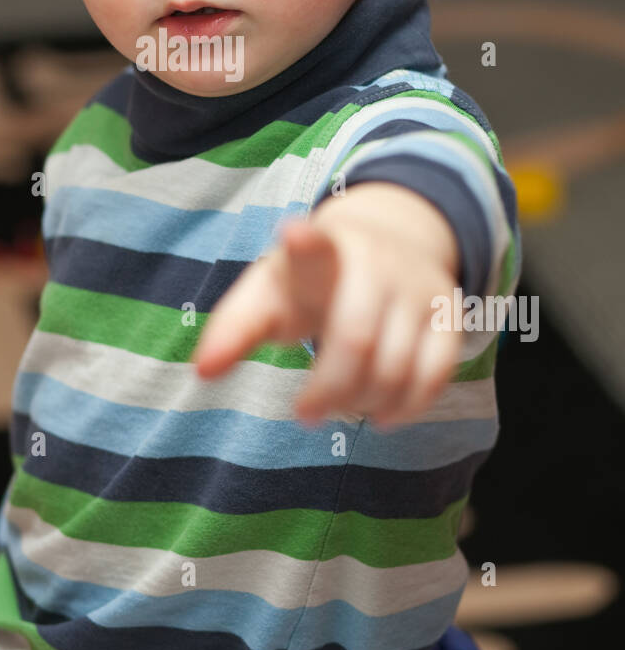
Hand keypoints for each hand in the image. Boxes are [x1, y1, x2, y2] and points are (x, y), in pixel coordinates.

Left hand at [191, 183, 460, 429]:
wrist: (390, 240)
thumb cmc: (312, 279)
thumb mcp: (271, 291)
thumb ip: (234, 328)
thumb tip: (202, 373)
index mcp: (320, 251)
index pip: (313, 244)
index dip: (304, 242)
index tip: (292, 234)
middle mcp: (375, 262)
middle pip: (355, 337)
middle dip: (328, 389)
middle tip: (303, 413)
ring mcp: (417, 287)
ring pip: (396, 364)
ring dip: (363, 402)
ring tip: (338, 407)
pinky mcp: (447, 313)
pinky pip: (436, 372)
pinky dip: (408, 406)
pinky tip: (381, 416)